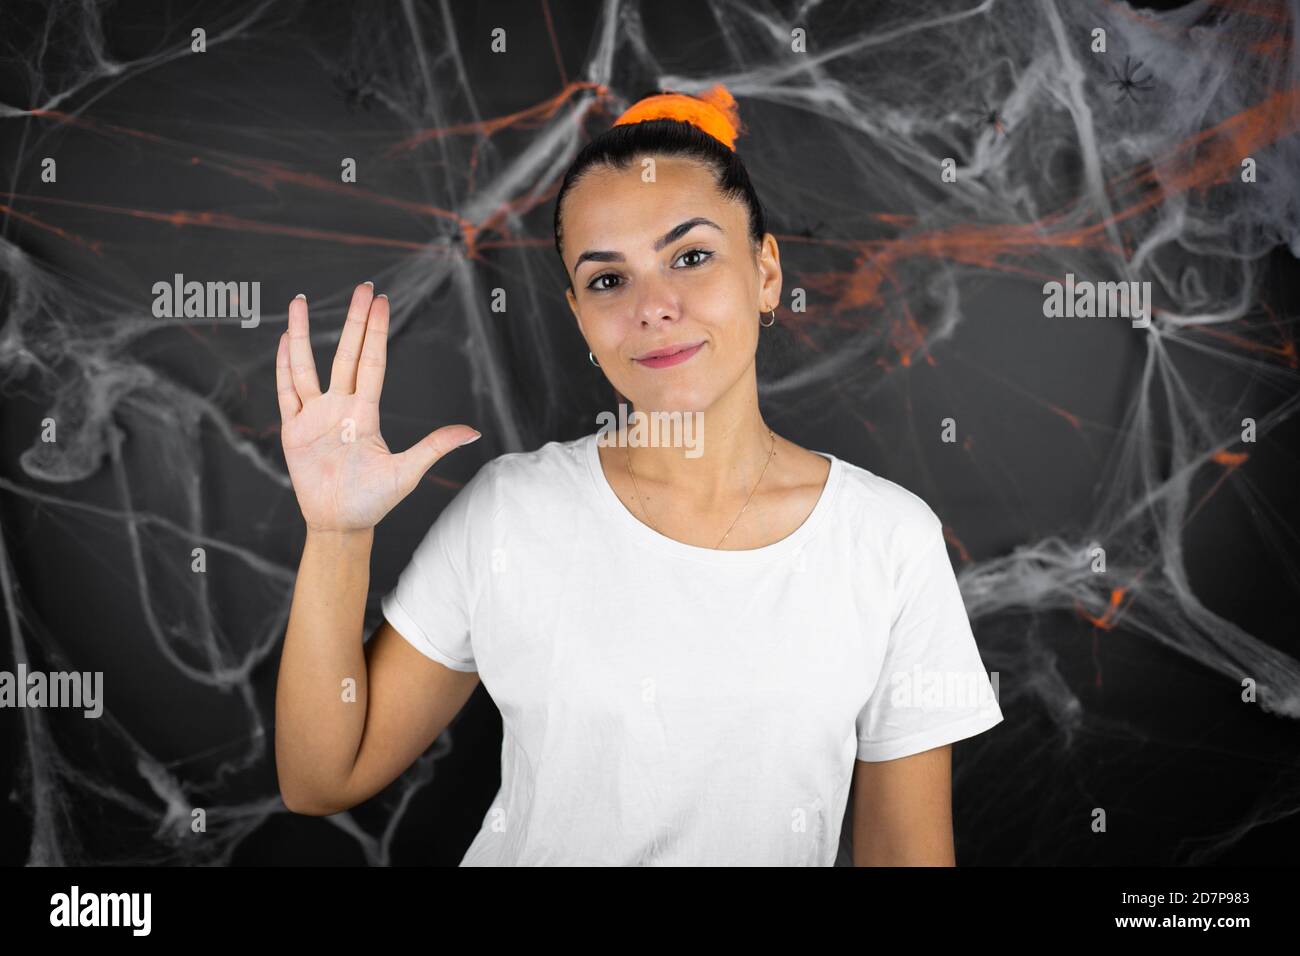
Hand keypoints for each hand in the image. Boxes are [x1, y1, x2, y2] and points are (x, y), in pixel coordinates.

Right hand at [275, 283, 480, 532]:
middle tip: (362, 288)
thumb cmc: (374, 500)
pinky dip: (284, 367)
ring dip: (303, 335)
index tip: (381, 302)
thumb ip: (435, 447)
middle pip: (346, 354)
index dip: (375, 332)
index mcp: (366, 412)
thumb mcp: (408, 472)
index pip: (372, 363)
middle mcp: (341, 407)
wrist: (341, 524)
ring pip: (307, 366)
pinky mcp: (294, 430)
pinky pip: (287, 393)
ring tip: (300, 301)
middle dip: (354, 321)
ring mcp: (315, 416)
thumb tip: (473, 432)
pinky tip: (284, 341)